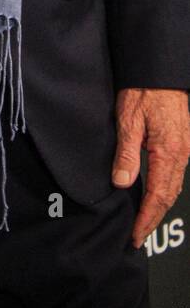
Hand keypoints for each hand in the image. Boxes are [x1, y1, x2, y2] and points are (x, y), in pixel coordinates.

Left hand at [111, 88, 189, 247]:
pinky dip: (165, 191)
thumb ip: (127, 154)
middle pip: (169, 197)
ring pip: (174, 187)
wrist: (159, 70)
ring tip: (145, 221)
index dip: (147, 218)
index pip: (158, 196)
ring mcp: (184, 149)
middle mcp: (181, 154)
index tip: (136, 235)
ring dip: (160, 207)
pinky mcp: (182, 143)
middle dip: (154, 219)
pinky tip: (155, 194)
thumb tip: (123, 183)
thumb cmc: (144, 90)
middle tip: (139, 236)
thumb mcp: (128, 121)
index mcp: (168, 152)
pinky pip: (175, 174)